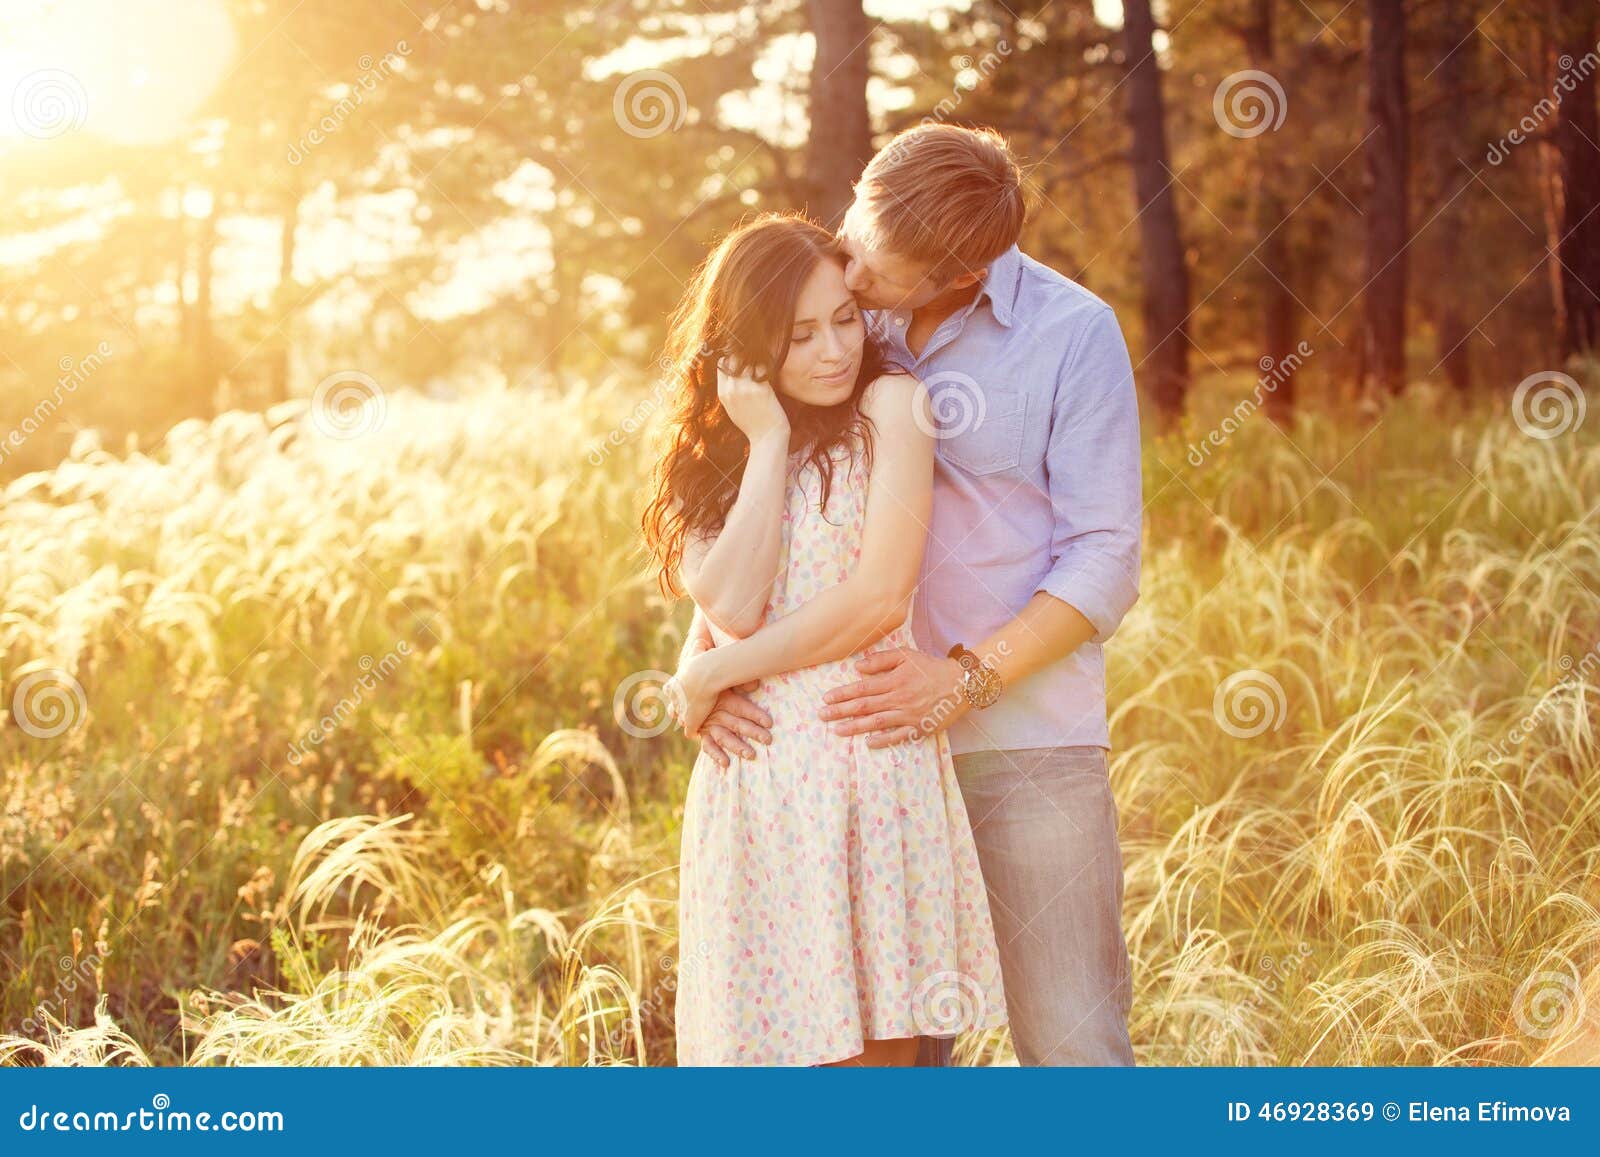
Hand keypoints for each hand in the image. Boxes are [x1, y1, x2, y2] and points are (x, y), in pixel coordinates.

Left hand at [664, 650, 723, 738]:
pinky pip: (689, 732)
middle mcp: (674, 699)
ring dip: (687, 722)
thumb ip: (698, 647)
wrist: (704, 673)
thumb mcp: (697, 650)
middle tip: (686, 712)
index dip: (676, 694)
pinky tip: (700, 732)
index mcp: (673, 684)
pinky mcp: (690, 721)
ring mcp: (681, 711)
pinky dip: (694, 732)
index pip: (669, 691)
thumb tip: (701, 639)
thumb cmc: (702, 660)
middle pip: (672, 709)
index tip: (683, 693)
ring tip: (695, 723)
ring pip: (680, 721)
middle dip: (678, 710)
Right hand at [696, 682, 772, 767]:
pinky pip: (708, 746)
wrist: (688, 689)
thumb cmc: (714, 684)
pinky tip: (726, 764)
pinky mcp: (702, 734)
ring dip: (737, 746)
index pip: (742, 708)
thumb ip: (741, 683)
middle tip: (768, 740)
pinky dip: (716, 755)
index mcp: (725, 700)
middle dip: (753, 732)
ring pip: (724, 737)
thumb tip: (755, 684)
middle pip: (737, 724)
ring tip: (751, 755)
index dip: (755, 715)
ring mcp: (709, 726)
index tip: (769, 723)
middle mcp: (717, 714)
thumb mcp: (726, 680)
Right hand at [717, 357, 789, 447]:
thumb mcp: (732, 408)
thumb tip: (731, 372)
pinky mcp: (762, 389)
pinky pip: (762, 368)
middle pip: (733, 358)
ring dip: (756, 360)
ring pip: (748, 360)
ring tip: (762, 366)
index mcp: (723, 393)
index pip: (721, 364)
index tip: (741, 361)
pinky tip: (770, 372)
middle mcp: (732, 389)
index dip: (731, 360)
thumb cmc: (752, 424)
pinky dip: (766, 367)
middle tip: (753, 360)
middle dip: (743, 357)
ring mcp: (746, 388)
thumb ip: (730, 390)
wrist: (767, 438)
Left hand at [817, 648, 968, 748]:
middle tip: (822, 716)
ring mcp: (908, 715)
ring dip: (854, 727)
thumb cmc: (931, 668)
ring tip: (837, 730)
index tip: (826, 698)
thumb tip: (858, 667)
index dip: (842, 694)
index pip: (862, 688)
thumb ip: (882, 660)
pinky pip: (897, 737)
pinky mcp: (918, 728)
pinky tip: (868, 743)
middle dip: (840, 711)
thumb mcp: (907, 655)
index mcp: (894, 680)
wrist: (961, 684)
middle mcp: (898, 699)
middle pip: (864, 706)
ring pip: (876, 722)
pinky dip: (882, 740)